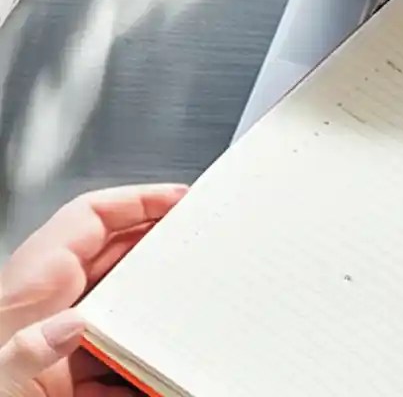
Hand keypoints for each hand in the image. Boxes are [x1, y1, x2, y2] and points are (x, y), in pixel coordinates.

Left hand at [0, 184, 187, 396]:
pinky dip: (141, 369)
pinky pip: (115, 361)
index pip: (89, 219)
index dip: (137, 200)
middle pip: (114, 259)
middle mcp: (46, 309)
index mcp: (26, 290)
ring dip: (155, 320)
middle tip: (201, 252)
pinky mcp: (67, 381)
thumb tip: (73, 324)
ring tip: (188, 323)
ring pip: (120, 312)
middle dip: (159, 254)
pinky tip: (157, 384)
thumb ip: (26, 351)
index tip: (181, 199)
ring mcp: (59, 345)